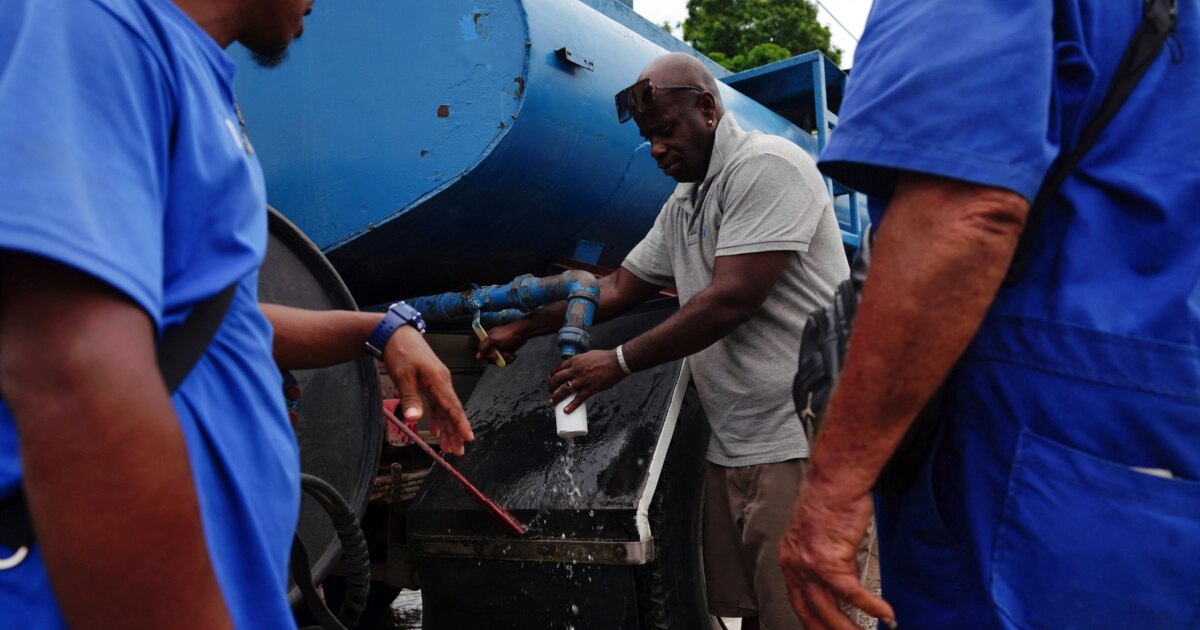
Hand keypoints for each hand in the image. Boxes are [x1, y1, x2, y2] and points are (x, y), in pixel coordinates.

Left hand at [382, 326, 473, 454]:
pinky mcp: (430, 382)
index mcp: (439, 380)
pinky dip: (439, 418)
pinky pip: (438, 403)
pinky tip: (438, 430)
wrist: (396, 334)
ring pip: (446, 409)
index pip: (453, 407)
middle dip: (456, 432)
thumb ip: (410, 399)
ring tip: (449, 447)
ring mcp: (437, 382)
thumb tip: (415, 419)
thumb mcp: (403, 376)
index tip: (468, 438)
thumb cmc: (401, 351)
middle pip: (452, 411)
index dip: (461, 424)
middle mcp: (442, 382)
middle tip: (458, 452)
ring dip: (448, 428)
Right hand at [475, 321, 525, 364]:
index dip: (488, 356)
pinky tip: (513, 355)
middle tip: (505, 354)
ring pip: (498, 361)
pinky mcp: (506, 352)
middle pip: (490, 359)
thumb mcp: (494, 339)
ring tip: (510, 354)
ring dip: (505, 359)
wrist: (522, 333)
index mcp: (487, 341)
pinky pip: (505, 360)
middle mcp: (492, 346)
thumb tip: (478, 356)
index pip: (482, 353)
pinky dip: (509, 359)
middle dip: (499, 358)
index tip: (495, 356)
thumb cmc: (508, 334)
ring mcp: (499, 349)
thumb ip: (484, 347)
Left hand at [546, 349, 624, 412]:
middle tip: (550, 392)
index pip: (558, 368)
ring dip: (556, 397)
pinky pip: (578, 399)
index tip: (551, 381)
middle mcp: (575, 370)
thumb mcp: (588, 355)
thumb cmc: (604, 357)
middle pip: (557, 379)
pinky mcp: (590, 389)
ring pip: (564, 389)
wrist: (617, 362)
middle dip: (551, 387)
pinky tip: (566, 411)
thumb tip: (576, 368)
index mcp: (574, 361)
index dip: (552, 376)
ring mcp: (582, 380)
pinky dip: (571, 406)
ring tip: (552, 402)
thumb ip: (580, 362)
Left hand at [779, 470, 894, 628]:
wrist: (836, 480)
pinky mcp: (829, 560)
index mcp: (791, 559)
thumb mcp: (823, 537)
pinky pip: (852, 593)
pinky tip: (886, 615)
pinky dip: (871, 606)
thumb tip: (846, 586)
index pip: (798, 601)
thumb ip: (830, 563)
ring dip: (849, 628)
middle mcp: (794, 565)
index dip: (812, 621)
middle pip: (810, 612)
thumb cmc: (833, 500)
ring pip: (828, 610)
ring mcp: (809, 565)